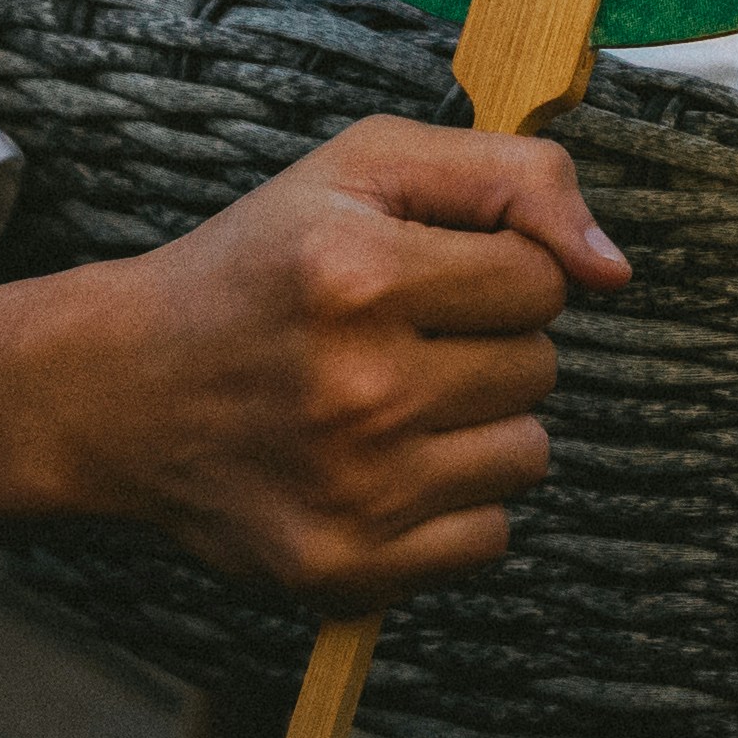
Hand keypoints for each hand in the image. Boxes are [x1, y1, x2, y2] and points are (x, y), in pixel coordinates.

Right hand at [18, 117, 630, 612]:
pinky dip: (453, 504)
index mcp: (356, 275)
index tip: (422, 274)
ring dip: (478, 425)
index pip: (541, 277)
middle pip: (538, 366)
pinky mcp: (346, 569)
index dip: (494, 267)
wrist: (124, 391)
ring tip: (388, 402)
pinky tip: (382, 467)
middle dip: (483, 343)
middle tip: (390, 338)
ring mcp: (353, 491)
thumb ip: (510, 175)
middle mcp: (356, 389)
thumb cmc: (260, 267)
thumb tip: (614, 270)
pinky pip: (491, 537)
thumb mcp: (365, 168)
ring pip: (528, 454)